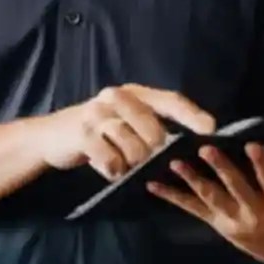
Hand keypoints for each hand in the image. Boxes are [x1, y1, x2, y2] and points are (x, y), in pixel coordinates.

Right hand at [32, 83, 215, 179]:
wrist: (51, 136)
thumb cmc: (98, 131)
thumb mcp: (126, 122)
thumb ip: (152, 126)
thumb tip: (189, 143)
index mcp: (135, 93)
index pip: (170, 100)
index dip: (192, 114)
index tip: (212, 129)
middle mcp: (118, 97)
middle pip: (154, 129)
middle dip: (155, 152)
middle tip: (147, 161)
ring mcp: (99, 113)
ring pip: (134, 147)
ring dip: (132, 164)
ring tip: (124, 166)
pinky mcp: (83, 132)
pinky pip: (111, 160)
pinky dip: (113, 170)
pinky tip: (109, 169)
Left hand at [148, 143, 263, 263]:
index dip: (263, 165)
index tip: (252, 145)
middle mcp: (256, 214)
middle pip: (237, 188)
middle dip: (221, 169)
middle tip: (207, 149)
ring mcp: (234, 220)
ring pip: (212, 197)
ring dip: (192, 179)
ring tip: (175, 162)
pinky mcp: (219, 222)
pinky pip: (193, 209)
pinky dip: (172, 197)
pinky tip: (153, 185)